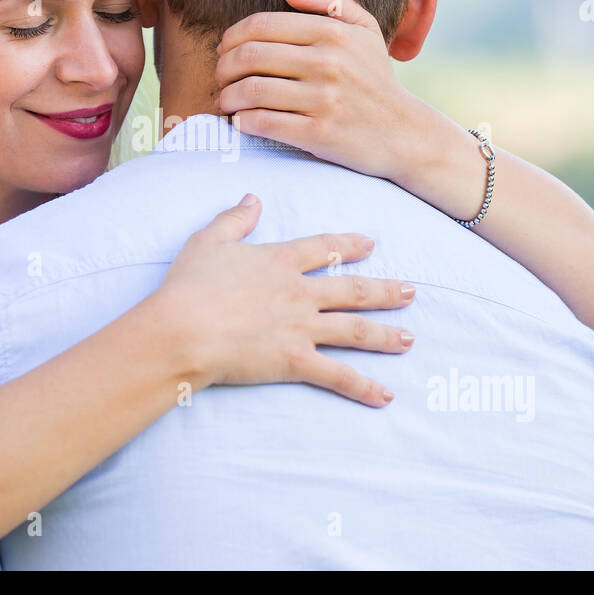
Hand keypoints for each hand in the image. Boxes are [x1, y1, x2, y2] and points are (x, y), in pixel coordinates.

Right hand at [154, 193, 415, 407]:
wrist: (182, 329)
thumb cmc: (188, 286)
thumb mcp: (208, 242)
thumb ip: (234, 219)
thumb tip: (253, 198)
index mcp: (279, 262)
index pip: (324, 248)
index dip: (349, 245)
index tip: (370, 244)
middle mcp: (299, 292)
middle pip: (352, 290)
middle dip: (384, 291)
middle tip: (411, 292)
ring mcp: (301, 328)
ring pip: (355, 330)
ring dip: (385, 335)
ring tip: (409, 338)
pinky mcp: (295, 361)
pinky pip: (338, 376)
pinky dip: (364, 388)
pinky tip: (386, 396)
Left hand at [214, 0, 413, 181]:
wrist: (403, 133)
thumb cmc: (376, 79)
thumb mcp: (366, 31)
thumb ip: (333, 1)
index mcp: (333, 33)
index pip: (263, 24)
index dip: (232, 36)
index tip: (224, 49)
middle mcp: (328, 63)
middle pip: (250, 56)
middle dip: (223, 66)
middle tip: (219, 76)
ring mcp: (323, 99)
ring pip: (251, 90)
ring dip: (226, 96)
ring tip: (224, 100)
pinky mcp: (318, 133)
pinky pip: (263, 123)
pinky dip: (241, 122)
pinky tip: (239, 121)